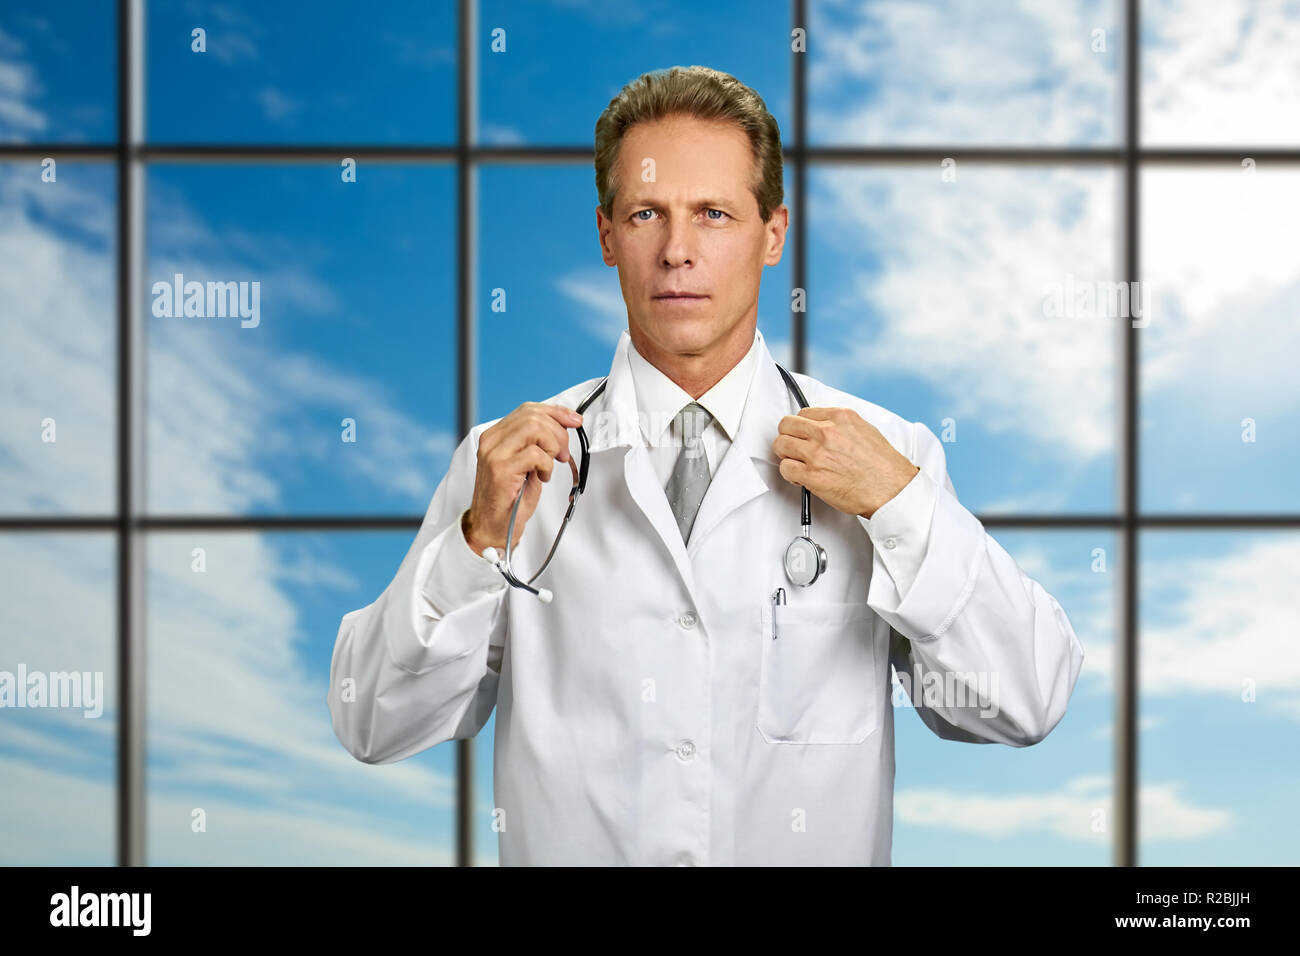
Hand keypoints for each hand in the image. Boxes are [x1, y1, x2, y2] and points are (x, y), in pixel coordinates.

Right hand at [463, 402, 580, 555]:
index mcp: (496, 435)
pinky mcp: (500, 469)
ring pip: (535, 428)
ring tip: (550, 465)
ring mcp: (494, 453)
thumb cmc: (510, 498)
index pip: (528, 410)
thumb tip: (563, 425)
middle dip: (558, 432)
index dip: (556, 412)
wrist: (492, 527)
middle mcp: (492, 440)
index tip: (574, 420)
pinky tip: (541, 477)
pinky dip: (546, 465)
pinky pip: (535, 454)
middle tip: (562, 454)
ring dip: (552, 446)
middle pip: (533, 416)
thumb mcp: (527, 464)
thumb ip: (538, 443)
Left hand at [772, 407, 919, 518]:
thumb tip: (822, 427)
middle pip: (786, 425)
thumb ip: (840, 425)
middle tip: (794, 448)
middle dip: (788, 437)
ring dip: (787, 455)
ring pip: (781, 445)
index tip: (802, 435)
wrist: (891, 490)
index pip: (803, 413)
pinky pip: (785, 468)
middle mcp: (827, 432)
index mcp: (840, 417)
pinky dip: (790, 474)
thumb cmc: (883, 465)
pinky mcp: (812, 475)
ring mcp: (817, 453)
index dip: (801, 427)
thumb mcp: (865, 430)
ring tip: (798, 463)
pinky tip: (801, 477)